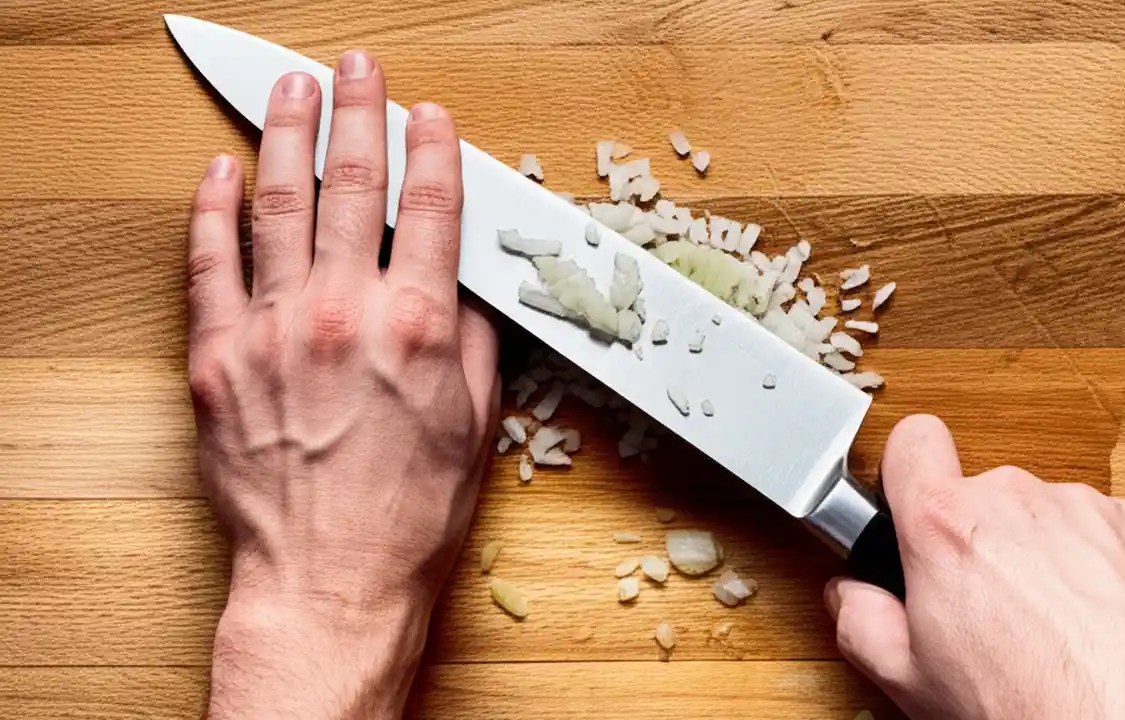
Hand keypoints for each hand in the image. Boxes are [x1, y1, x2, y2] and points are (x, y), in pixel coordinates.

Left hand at [186, 49, 497, 717]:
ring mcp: (272, 330)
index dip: (432, 152)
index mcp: (416, 328)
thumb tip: (462, 283)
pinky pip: (211, 263)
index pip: (426, 210)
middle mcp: (342, 313)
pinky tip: (220, 174)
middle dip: (356, 115)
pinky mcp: (218, 358)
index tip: (430, 119)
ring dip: (283, 138)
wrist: (330, 580)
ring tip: (289, 92)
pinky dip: (214, 211)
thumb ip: (470, 338)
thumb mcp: (475, 423)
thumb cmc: (409, 515)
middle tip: (356, 71)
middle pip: (349, 186)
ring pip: (275, 206)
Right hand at [827, 415, 1124, 719]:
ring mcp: (1079, 506)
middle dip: (975, 536)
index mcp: (944, 525)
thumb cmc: (1028, 704)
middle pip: (978, 491)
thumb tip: (851, 594)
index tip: (912, 500)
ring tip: (1047, 619)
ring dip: (1035, 550)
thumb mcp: (907, 679)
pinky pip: (1095, 527)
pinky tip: (1092, 616)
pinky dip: (1090, 561)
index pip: (911, 440)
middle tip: (983, 605)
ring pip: (1038, 512)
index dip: (908, 468)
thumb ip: (859, 621)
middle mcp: (1012, 498)